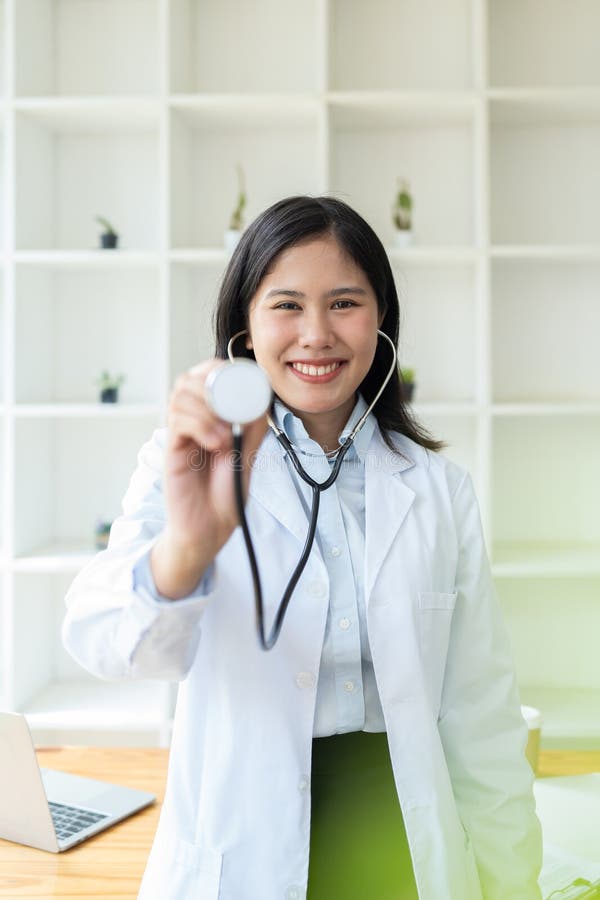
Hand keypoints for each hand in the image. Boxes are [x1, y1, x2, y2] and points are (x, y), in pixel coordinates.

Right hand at [163, 359, 268, 558]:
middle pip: (187, 381)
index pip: (203, 377)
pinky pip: (178, 422)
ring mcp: (179, 435)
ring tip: (227, 435)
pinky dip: (201, 426)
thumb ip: (253, 429)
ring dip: (208, 409)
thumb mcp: (248, 455)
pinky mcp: (172, 451)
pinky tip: (217, 443)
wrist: (210, 528)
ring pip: (180, 396)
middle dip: (210, 384)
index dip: (216, 369)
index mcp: (208, 418)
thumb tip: (261, 399)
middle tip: (231, 407)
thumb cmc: (226, 493)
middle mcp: (191, 422)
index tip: (238, 379)